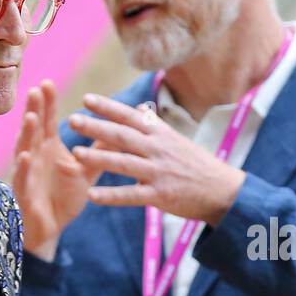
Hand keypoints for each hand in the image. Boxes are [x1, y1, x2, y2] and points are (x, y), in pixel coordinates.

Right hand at [12, 80, 106, 259]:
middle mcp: (35, 155)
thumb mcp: (86, 170)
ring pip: (24, 149)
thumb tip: (120, 129)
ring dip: (26, 133)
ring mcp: (27, 172)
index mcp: (49, 147)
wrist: (52, 227)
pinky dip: (22, 167)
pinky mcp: (24, 191)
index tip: (47, 83)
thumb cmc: (65, 196)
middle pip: (33, 129)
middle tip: (37, 90)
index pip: (47, 120)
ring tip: (31, 117)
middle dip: (34, 109)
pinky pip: (22, 177)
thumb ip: (100, 151)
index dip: (46, 103)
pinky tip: (24, 156)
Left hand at [67, 93, 245, 225]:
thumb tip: (139, 109)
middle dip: (96, 127)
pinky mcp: (160, 195)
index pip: (130, 116)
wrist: (223, 191)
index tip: (87, 99)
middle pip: (122, 136)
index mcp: (161, 135)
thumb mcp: (178, 140)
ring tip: (76, 153)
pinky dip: (111, 196)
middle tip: (72, 120)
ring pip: (123, 163)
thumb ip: (155, 127)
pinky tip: (92, 195)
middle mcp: (158, 150)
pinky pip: (131, 196)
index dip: (108, 107)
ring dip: (98, 157)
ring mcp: (159, 172)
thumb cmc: (197, 165)